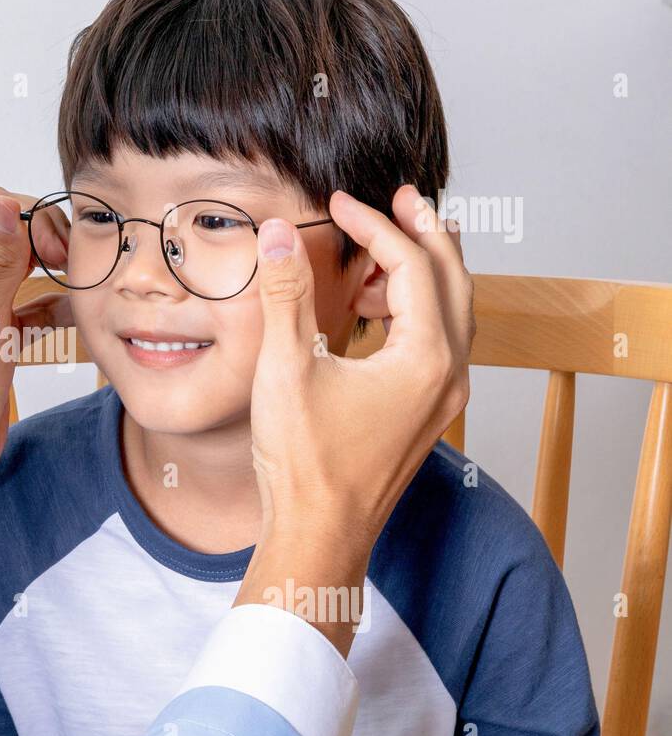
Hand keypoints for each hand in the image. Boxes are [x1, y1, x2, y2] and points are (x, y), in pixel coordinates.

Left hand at [0, 186, 68, 506]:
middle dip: (48, 242)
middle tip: (73, 271)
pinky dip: (53, 307)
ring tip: (80, 289)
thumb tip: (8, 203)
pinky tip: (74, 317)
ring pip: (25, 267)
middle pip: (12, 231)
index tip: (57, 256)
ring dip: (54, 274)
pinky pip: (30, 304)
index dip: (32, 221)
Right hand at [240, 185, 473, 652]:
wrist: (319, 536)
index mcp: (425, 358)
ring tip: (383, 252)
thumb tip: (281, 233)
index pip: (412, 265)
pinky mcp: (425, 414)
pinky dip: (415, 312)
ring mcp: (442, 398)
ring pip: (452, 313)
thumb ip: (285, 295)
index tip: (339, 204)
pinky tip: (374, 313)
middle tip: (401, 200)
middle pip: (454, 281)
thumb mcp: (285, 369)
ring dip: (424, 273)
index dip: (376, 226)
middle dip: (427, 234)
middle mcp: (447, 374)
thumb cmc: (305, 464)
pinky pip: (437, 344)